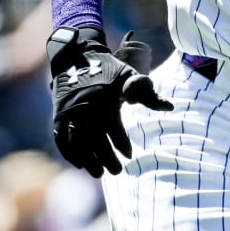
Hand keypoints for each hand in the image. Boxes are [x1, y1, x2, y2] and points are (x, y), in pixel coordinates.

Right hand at [47, 27, 172, 176]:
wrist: (78, 57)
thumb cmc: (109, 69)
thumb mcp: (129, 77)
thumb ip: (148, 94)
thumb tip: (170, 107)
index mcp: (105, 101)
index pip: (114, 129)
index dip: (122, 144)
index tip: (130, 155)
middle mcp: (86, 109)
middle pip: (96, 140)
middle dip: (107, 158)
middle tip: (118, 172)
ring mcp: (70, 113)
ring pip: (78, 143)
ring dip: (88, 160)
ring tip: (99, 173)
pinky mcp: (59, 115)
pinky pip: (61, 139)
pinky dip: (69, 153)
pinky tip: (79, 164)